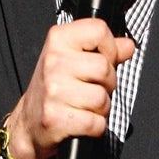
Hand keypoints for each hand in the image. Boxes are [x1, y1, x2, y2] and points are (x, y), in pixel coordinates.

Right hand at [5, 19, 135, 158]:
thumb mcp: (74, 60)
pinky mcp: (55, 119)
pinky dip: (95, 127)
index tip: (102, 59)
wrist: (29, 123)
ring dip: (101, 108)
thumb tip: (128, 45)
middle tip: (92, 88)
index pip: (99, 30)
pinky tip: (81, 121)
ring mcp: (53, 91)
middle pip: (105, 69)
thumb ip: (103, 51)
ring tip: (85, 106)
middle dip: (108, 84)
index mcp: (58, 40)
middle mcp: (53, 62)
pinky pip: (96, 123)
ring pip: (102, 99)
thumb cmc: (55, 89)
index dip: (110, 48)